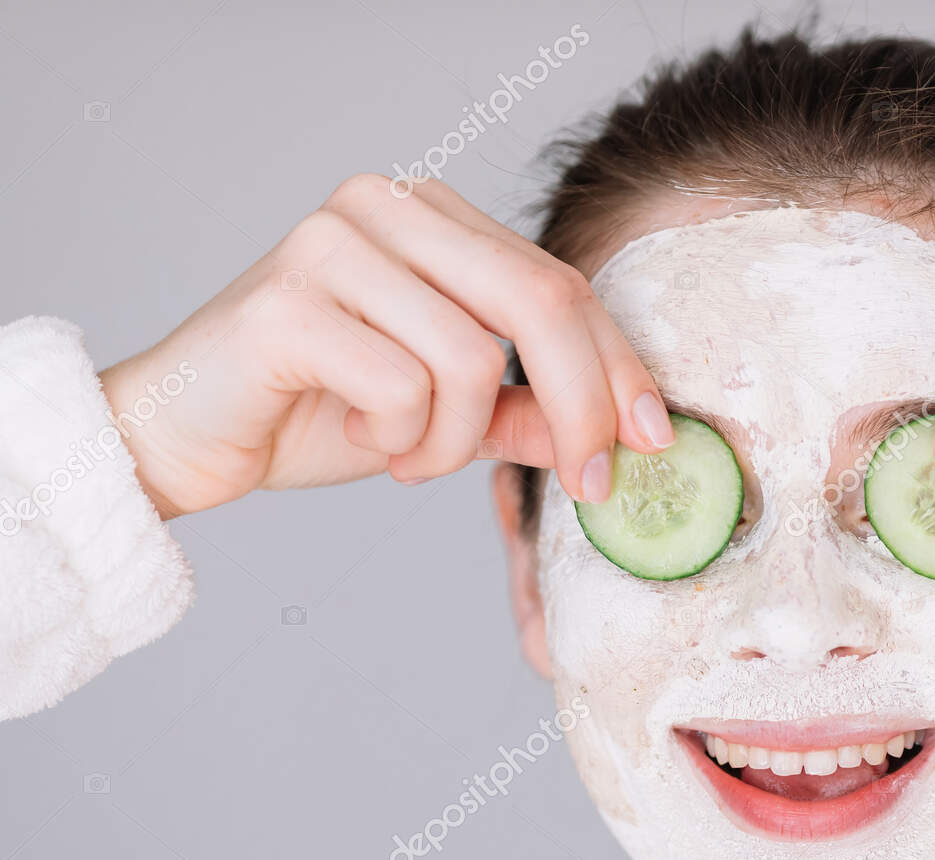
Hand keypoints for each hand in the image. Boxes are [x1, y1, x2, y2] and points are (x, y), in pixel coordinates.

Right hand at [99, 174, 672, 518]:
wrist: (184, 436)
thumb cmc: (315, 411)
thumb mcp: (449, 415)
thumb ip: (530, 411)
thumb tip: (629, 432)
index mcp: (431, 216)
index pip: (560, 283)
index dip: (620, 365)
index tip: (654, 438)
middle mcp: (384, 206)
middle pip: (540, 300)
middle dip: (583, 407)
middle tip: (588, 481)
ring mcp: (331, 243)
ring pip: (474, 358)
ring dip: (457, 441)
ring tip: (409, 454)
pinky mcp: (288, 301)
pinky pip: (405, 388)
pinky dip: (400, 441)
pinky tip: (357, 435)